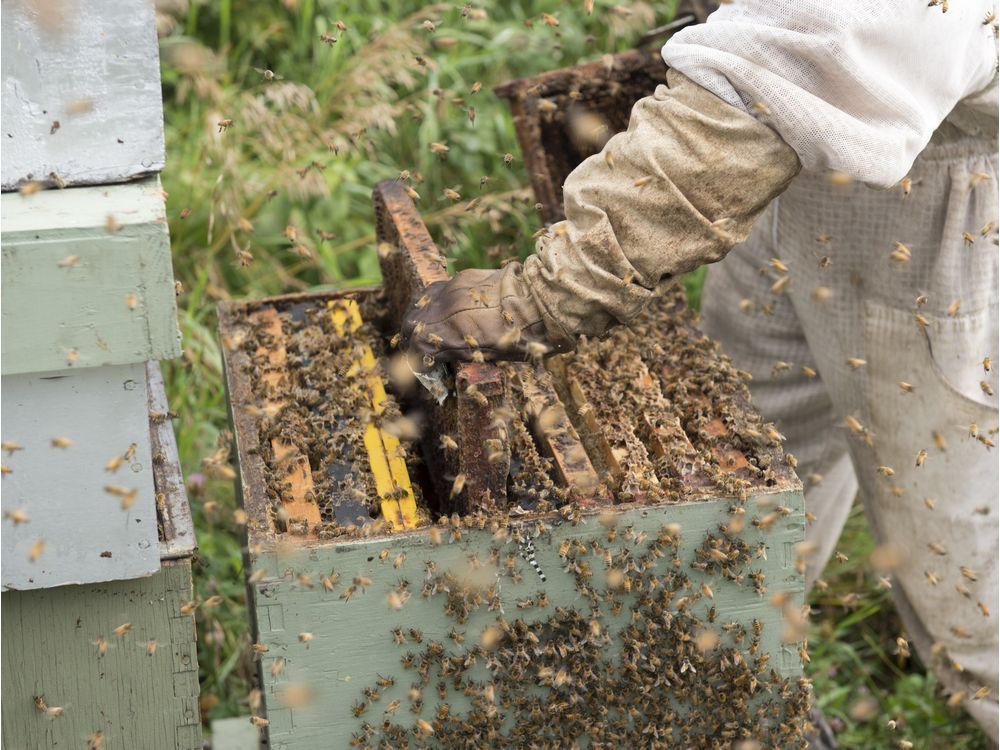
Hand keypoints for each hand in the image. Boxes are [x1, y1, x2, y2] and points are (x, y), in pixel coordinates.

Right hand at [399, 262, 573, 369]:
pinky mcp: (461, 278)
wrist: (545, 301)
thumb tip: (444, 356)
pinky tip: (444, 311)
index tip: (425, 367)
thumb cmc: (525, 337)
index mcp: (452, 334)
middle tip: (420, 349)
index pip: (417, 346)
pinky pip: (438, 291)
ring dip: (420, 317)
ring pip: (421, 303)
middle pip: (412, 322)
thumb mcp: (491, 356)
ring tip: (428, 329)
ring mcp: (452, 290)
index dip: (418, 360)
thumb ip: (460, 352)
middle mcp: (446, 309)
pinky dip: (435, 303)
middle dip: (412, 338)